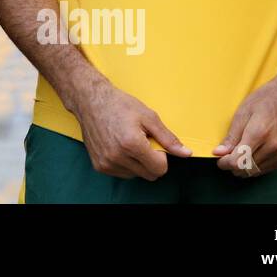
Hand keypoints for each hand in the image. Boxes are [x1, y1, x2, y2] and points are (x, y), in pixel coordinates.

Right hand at [72, 76, 189, 179]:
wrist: (90, 101)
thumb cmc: (119, 104)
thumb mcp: (148, 116)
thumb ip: (168, 138)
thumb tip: (186, 153)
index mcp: (131, 144)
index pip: (160, 168)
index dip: (162, 156)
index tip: (153, 142)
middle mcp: (117, 157)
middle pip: (149, 175)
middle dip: (151, 161)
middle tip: (142, 141)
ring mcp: (107, 163)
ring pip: (136, 175)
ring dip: (137, 163)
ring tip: (128, 142)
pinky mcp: (99, 165)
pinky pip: (122, 173)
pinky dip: (125, 164)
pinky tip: (118, 147)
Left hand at [214, 73, 276, 175]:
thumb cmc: (265, 100)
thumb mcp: (242, 113)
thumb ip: (231, 136)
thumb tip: (219, 153)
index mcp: (259, 134)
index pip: (238, 161)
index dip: (225, 163)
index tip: (219, 159)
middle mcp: (273, 147)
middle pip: (246, 169)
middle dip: (232, 166)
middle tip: (226, 155)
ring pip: (256, 172)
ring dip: (243, 168)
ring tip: (238, 153)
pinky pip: (266, 170)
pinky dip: (255, 166)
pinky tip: (250, 154)